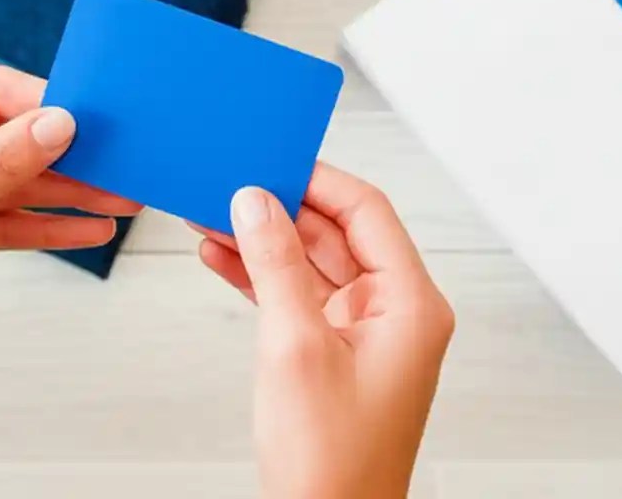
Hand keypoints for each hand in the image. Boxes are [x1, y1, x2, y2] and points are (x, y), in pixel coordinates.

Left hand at [0, 66, 139, 396]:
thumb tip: (57, 124)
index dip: (38, 103)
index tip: (92, 120)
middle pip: (3, 137)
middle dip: (63, 155)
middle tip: (121, 163)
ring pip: (9, 182)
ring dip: (63, 193)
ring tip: (122, 199)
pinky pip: (0, 219)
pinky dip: (41, 225)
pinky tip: (87, 228)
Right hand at [193, 165, 454, 498]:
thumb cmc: (331, 462)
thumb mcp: (295, 346)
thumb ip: (276, 264)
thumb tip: (255, 202)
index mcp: (411, 304)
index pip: (367, 212)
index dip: (317, 180)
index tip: (270, 160)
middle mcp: (396, 312)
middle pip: (337, 234)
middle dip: (279, 210)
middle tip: (227, 186)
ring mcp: (366, 333)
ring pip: (312, 264)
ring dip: (263, 243)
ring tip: (211, 217)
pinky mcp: (336, 353)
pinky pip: (299, 297)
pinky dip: (262, 278)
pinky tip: (222, 257)